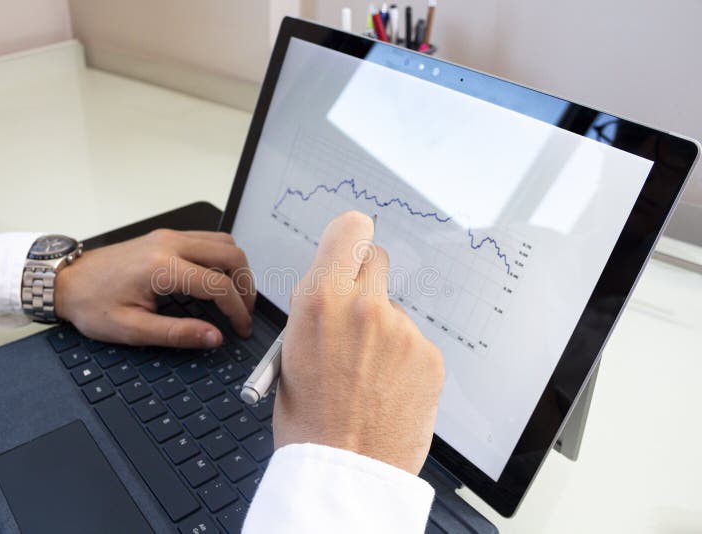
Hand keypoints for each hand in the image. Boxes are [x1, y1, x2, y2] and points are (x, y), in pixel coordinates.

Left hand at [54, 229, 254, 347]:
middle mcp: (169, 243)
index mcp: (161, 267)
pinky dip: (223, 259)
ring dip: (237, 269)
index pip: (218, 285)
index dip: (237, 310)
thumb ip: (177, 334)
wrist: (66, 281)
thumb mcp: (131, 329)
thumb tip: (215, 338)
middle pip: (231, 254)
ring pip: (224, 242)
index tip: (241, 329)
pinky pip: (208, 239)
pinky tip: (218, 281)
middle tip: (244, 313)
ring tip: (235, 298)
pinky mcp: (166, 237)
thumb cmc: (91, 304)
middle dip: (246, 286)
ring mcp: (169, 236)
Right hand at [273, 211, 444, 474]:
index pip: (351, 229)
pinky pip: (413, 341)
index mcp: (321, 300)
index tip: (349, 250)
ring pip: (394, 309)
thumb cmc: (308, 421)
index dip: (349, 238)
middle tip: (355, 314)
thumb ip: (315, 311)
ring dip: (382, 329)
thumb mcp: (290, 353)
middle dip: (365, 280)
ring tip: (366, 373)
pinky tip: (387, 388)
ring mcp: (403, 331)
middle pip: (377, 258)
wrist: (344, 472)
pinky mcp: (429, 356)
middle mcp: (366, 306)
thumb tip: (333, 289)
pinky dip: (403, 359)